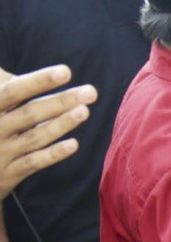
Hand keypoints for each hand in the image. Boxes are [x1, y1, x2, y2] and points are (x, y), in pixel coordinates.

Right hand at [0, 65, 96, 198]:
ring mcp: (0, 152)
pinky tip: (73, 145)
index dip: (38, 81)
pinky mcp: (7, 174)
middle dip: (60, 102)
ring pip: (34, 138)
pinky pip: (32, 163)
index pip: (13, 92)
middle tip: (90, 92)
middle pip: (29, 114)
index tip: (65, 72)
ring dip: (60, 125)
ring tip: (84, 111)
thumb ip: (4, 84)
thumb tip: (27, 68)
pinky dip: (52, 154)